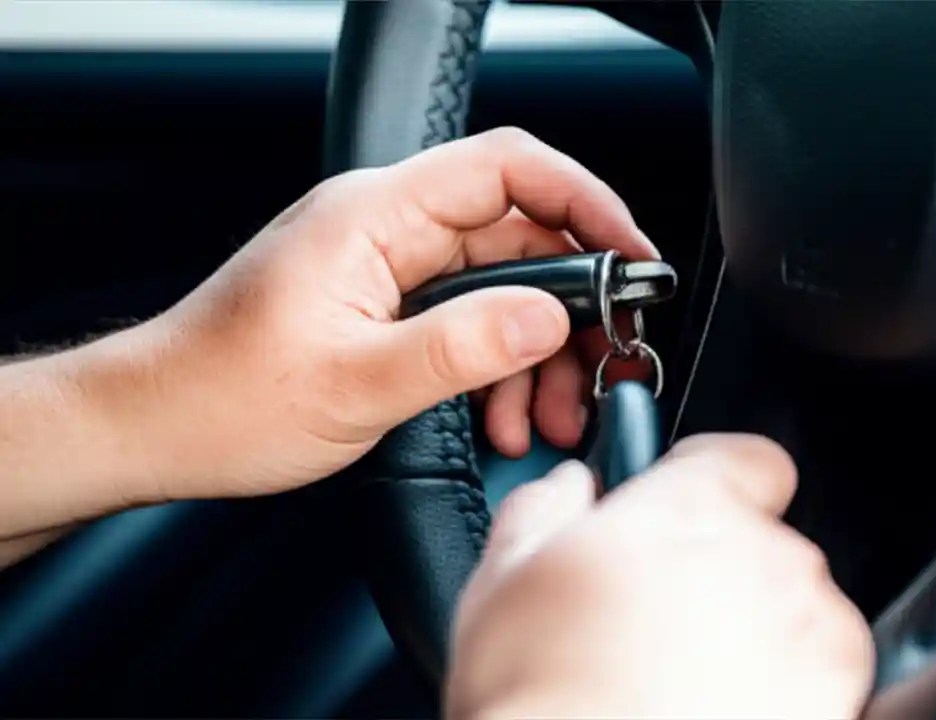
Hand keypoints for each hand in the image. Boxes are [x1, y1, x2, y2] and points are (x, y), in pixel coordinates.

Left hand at [123, 127, 656, 499]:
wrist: (154, 426)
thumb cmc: (223, 398)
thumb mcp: (355, 382)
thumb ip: (461, 348)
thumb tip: (549, 318)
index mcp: (374, 217)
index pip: (507, 168)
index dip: (584, 203)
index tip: (631, 257)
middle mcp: (386, 229)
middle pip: (519, 235)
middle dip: (573, 304)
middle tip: (607, 361)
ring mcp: (388, 266)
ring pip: (503, 286)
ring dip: (539, 351)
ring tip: (548, 414)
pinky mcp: (386, 305)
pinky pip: (471, 319)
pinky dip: (499, 367)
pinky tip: (504, 416)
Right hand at [448, 434, 875, 719]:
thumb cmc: (542, 699)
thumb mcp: (503, 582)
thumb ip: (545, 508)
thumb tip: (567, 487)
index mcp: (692, 510)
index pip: (748, 457)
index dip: (719, 479)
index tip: (692, 505)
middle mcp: (767, 558)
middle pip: (763, 540)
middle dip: (720, 568)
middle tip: (658, 618)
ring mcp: (812, 631)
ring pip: (794, 608)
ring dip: (755, 628)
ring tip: (686, 679)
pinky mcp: (837, 692)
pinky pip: (822, 671)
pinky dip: (786, 686)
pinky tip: (721, 708)